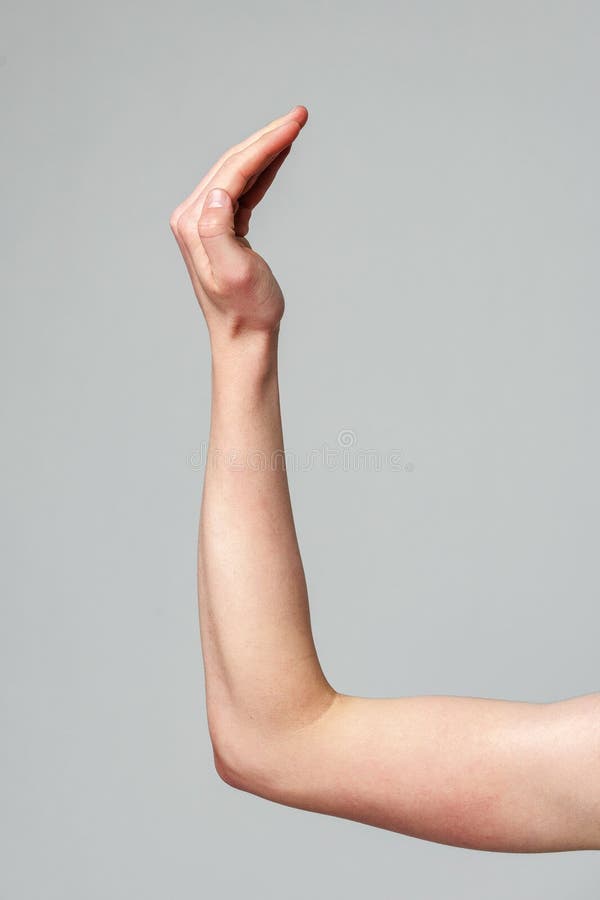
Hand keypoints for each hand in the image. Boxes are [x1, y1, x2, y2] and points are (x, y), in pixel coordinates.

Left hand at [169, 105, 307, 338]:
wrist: (244, 338)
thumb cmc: (245, 311)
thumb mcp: (233, 273)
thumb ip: (218, 230)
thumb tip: (218, 192)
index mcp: (195, 222)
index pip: (232, 170)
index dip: (265, 144)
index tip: (295, 123)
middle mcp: (194, 216)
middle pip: (233, 162)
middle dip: (267, 136)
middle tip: (300, 114)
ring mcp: (205, 221)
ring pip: (238, 172)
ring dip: (266, 148)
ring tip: (294, 127)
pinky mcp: (221, 227)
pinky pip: (243, 189)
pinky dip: (262, 170)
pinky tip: (279, 156)